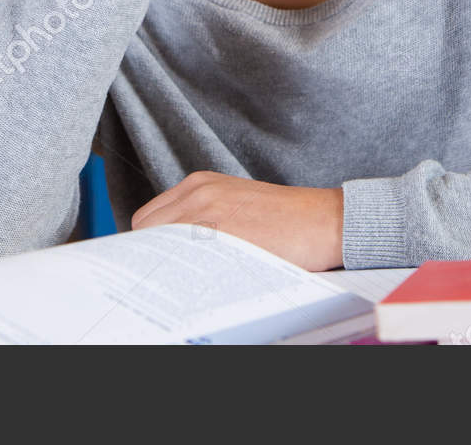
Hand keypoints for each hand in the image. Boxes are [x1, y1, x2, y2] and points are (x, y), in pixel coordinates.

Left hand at [130, 171, 344, 271]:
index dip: (150, 245)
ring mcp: (207, 212)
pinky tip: (202, 285)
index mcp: (199, 184)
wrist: (325, 220)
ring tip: (184, 284)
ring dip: (166, 266)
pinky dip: (186, 275)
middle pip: (144, 232)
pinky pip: (184, 261)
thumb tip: (168, 250)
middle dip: (152, 255)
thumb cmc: (285, 220)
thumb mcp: (235, 205)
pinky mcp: (222, 234)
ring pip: (159, 248)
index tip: (156, 263)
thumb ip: (201, 217)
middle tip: (168, 276)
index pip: (147, 219)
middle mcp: (197, 192)